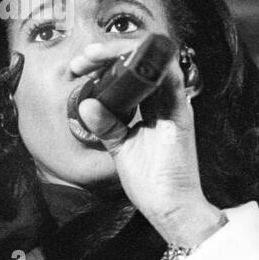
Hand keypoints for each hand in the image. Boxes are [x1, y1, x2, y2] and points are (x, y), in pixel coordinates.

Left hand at [71, 38, 223, 247]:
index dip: (105, 61)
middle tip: (82, 59)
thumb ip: (106, 125)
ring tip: (95, 56)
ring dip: (123, 52)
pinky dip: (151, 66)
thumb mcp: (119, 146)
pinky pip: (172, 80)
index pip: (130, 71)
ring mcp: (174, 105)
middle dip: (108, 51)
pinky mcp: (179, 116)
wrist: (169, 208)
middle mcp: (164, 100)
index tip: (79, 66)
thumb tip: (85, 105)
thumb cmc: (150, 180)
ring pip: (155, 61)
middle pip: (141, 60)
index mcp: (151, 105)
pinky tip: (126, 62)